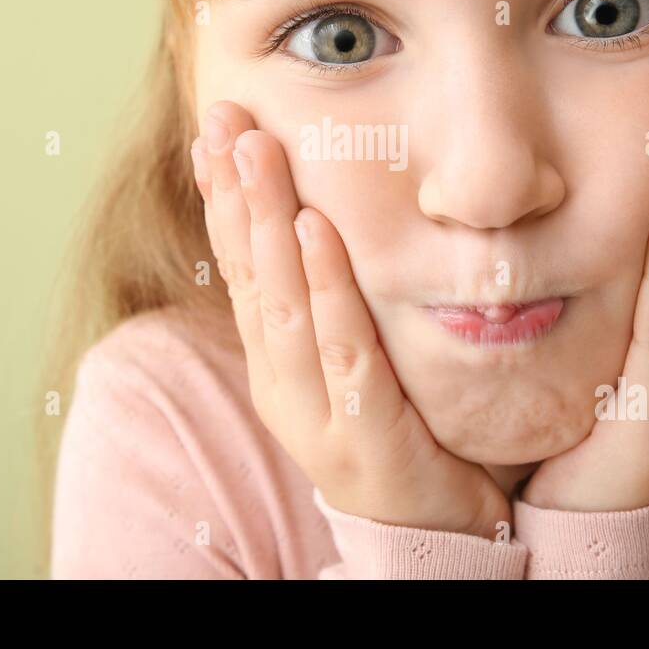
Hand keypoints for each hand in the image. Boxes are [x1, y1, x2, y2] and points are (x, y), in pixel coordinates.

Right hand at [191, 100, 511, 539]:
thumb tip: (327, 213)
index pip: (240, 266)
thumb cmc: (399, 429)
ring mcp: (316, 412)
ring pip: (282, 303)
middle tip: (225, 117)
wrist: (433, 531)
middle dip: (233, 191)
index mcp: (277, 360)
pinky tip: (315, 231)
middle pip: (249, 274)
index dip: (223, 197)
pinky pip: (343, 350)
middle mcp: (283, 381)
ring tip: (257, 152)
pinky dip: (326, 287)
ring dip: (264, 222)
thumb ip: (336, 296)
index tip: (215, 129)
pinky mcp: (364, 437)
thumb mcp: (355, 356)